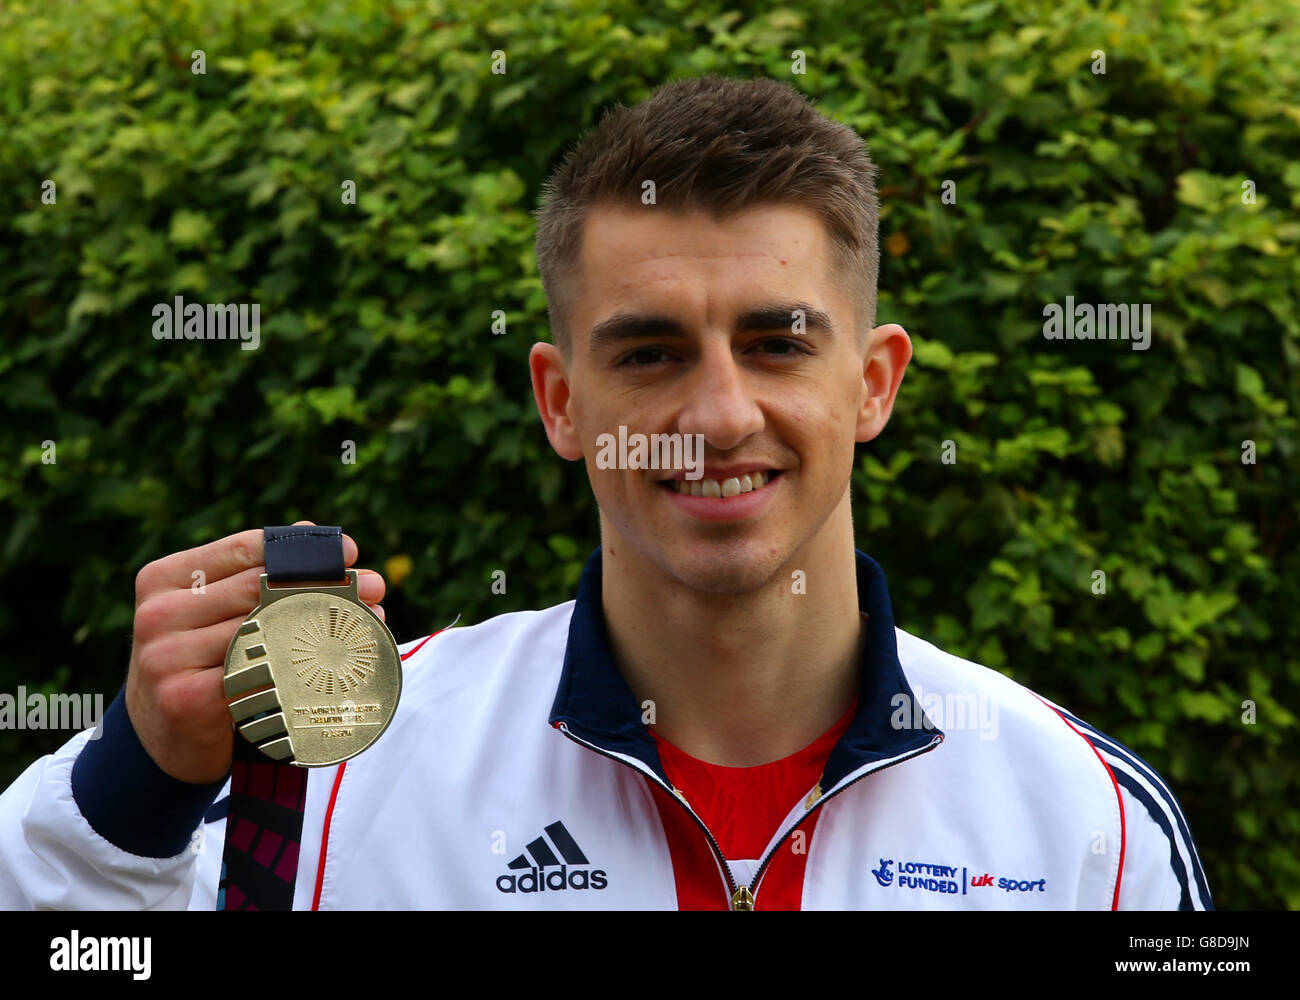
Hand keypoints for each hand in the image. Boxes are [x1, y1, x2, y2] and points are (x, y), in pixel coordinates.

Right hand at [124, 521, 385, 783]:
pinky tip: (333, 666)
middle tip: (374, 587)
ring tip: (369, 623)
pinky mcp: (184, 699)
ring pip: (263, 630)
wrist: (159, 739)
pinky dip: (301, 669)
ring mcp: (165, 658)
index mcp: (163, 578)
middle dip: (324, 585)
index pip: (243, 549)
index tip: (350, 552)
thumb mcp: (212, 610)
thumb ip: (252, 572)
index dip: (301, 549)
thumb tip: (309, 532)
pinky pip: (257, 675)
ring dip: (324, 627)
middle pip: (257, 588)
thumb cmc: (200, 662)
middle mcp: (158, 614)